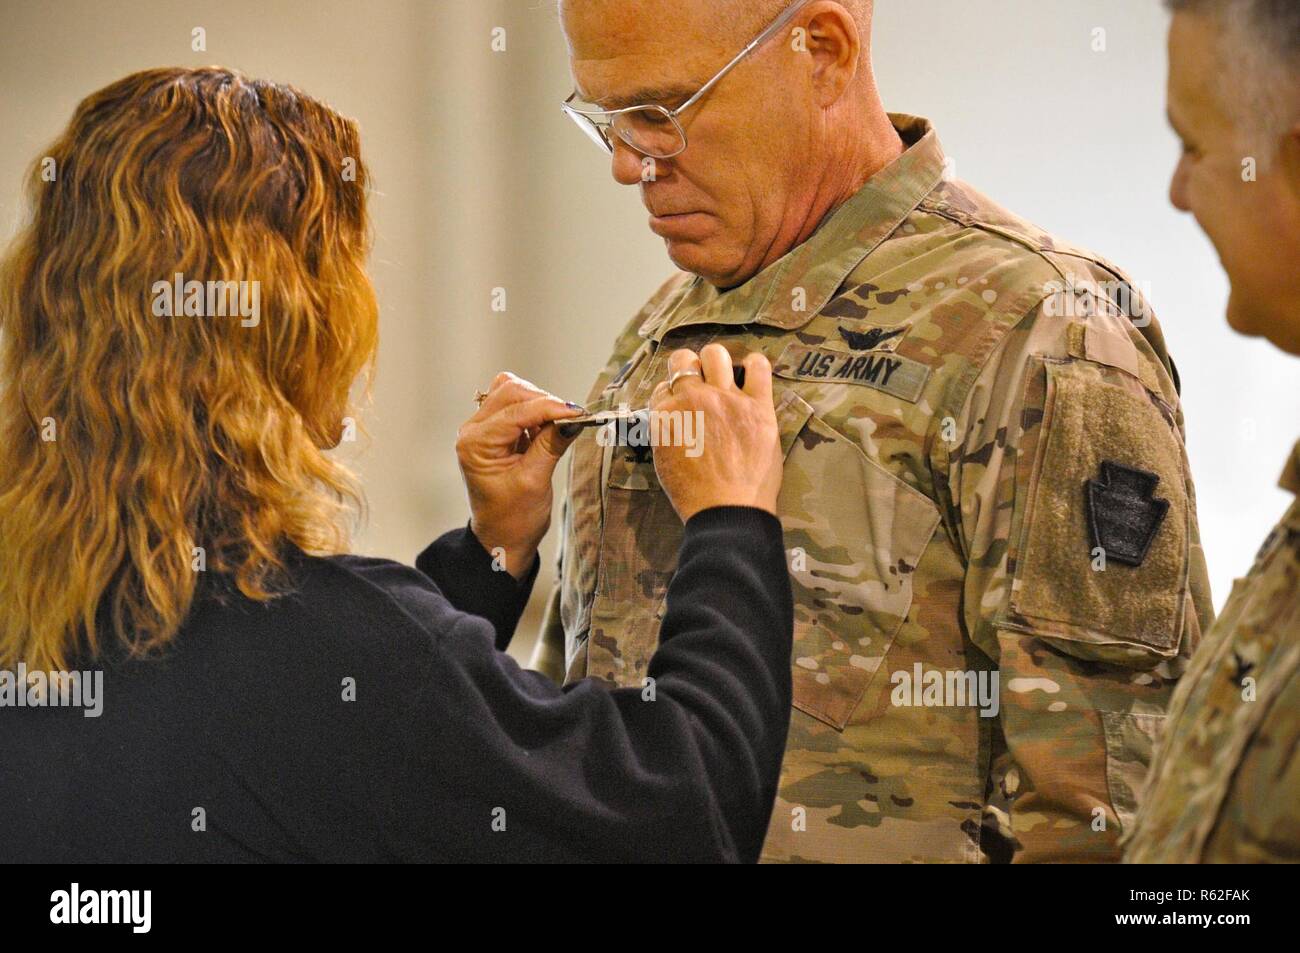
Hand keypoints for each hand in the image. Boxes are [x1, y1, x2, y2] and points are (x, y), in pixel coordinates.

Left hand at [456, 372, 582, 578]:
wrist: (503, 536)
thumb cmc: (513, 517)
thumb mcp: (535, 481)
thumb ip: (551, 444)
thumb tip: (572, 417)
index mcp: (476, 444)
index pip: (515, 411)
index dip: (549, 408)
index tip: (577, 413)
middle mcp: (473, 431)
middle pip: (510, 391)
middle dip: (543, 401)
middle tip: (569, 419)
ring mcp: (482, 429)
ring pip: (512, 393)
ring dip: (539, 403)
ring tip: (557, 426)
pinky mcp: (495, 431)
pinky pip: (515, 406)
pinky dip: (535, 411)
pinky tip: (547, 429)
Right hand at [650, 344, 782, 522]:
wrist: (726, 510)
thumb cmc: (693, 494)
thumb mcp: (663, 460)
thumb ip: (666, 431)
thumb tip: (672, 417)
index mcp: (666, 414)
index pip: (664, 386)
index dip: (672, 392)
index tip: (680, 402)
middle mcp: (692, 399)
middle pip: (684, 360)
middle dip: (690, 368)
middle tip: (700, 384)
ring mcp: (726, 399)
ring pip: (716, 355)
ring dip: (717, 362)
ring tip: (724, 376)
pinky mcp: (757, 406)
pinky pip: (758, 367)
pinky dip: (754, 365)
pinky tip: (752, 373)